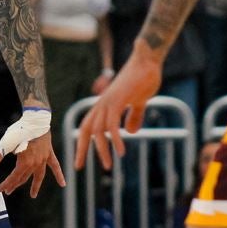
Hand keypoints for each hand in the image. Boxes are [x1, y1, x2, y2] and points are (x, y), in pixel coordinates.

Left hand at [0, 132, 64, 196]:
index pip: (14, 177)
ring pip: (39, 176)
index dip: (7, 184)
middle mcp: (35, 163)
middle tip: (9, 191)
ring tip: (33, 195)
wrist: (36, 119)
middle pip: (24, 177)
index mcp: (25, 162)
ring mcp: (44, 159)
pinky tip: (63, 184)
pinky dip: (59, 175)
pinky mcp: (49, 153)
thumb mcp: (7, 142)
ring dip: (35, 186)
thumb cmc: (21, 130)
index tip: (0, 189)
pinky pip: (55, 166)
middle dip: (15, 185)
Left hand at [74, 41, 161, 170]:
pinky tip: (121, 151)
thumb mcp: (139, 102)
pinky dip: (115, 139)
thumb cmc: (144, 78)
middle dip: (81, 149)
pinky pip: (113, 124)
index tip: (80, 160)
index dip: (82, 143)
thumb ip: (134, 116)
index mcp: (105, 105)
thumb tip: (131, 132)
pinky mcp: (119, 100)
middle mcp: (103, 104)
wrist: (148, 60)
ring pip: (98, 130)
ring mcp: (109, 102)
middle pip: (86, 129)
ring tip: (107, 166)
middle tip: (78, 167)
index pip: (88, 126)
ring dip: (101, 149)